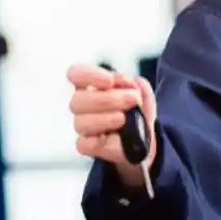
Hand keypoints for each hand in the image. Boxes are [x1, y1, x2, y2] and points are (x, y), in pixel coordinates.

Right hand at [66, 64, 157, 189]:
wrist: (144, 138)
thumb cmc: (136, 112)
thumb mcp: (143, 94)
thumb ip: (138, 86)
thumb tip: (133, 83)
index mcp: (91, 85)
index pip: (76, 74)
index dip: (89, 75)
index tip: (109, 80)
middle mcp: (83, 104)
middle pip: (78, 100)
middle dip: (108, 99)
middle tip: (131, 100)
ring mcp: (83, 125)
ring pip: (81, 122)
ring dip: (107, 118)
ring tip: (125, 119)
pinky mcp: (86, 145)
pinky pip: (86, 144)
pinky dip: (102, 140)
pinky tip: (116, 136)